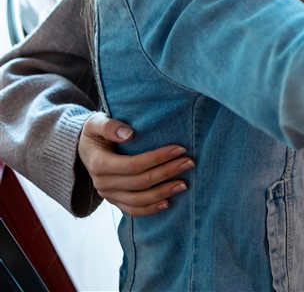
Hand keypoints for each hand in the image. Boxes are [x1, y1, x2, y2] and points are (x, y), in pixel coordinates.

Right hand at [78, 113, 192, 215]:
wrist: (85, 150)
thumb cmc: (96, 132)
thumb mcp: (96, 123)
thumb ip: (109, 126)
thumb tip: (128, 134)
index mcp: (100, 164)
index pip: (134, 164)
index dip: (158, 158)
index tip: (180, 149)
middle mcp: (103, 183)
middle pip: (140, 182)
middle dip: (167, 172)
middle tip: (190, 163)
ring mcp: (109, 195)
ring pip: (138, 200)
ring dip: (163, 193)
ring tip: (184, 184)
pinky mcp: (115, 201)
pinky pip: (133, 210)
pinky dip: (150, 209)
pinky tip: (168, 203)